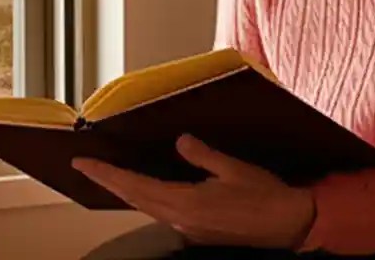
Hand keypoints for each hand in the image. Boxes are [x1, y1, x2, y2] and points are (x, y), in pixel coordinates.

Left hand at [72, 134, 315, 248]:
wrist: (290, 226)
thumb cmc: (266, 197)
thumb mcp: (233, 168)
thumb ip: (202, 155)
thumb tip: (181, 142)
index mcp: (187, 203)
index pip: (135, 186)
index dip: (107, 174)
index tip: (84, 163)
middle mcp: (182, 220)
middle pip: (135, 199)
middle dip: (108, 182)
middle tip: (86, 166)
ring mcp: (189, 229)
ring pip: (147, 207)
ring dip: (127, 190)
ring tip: (110, 174)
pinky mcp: (198, 231)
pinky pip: (163, 212)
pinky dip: (147, 197)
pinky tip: (146, 188)